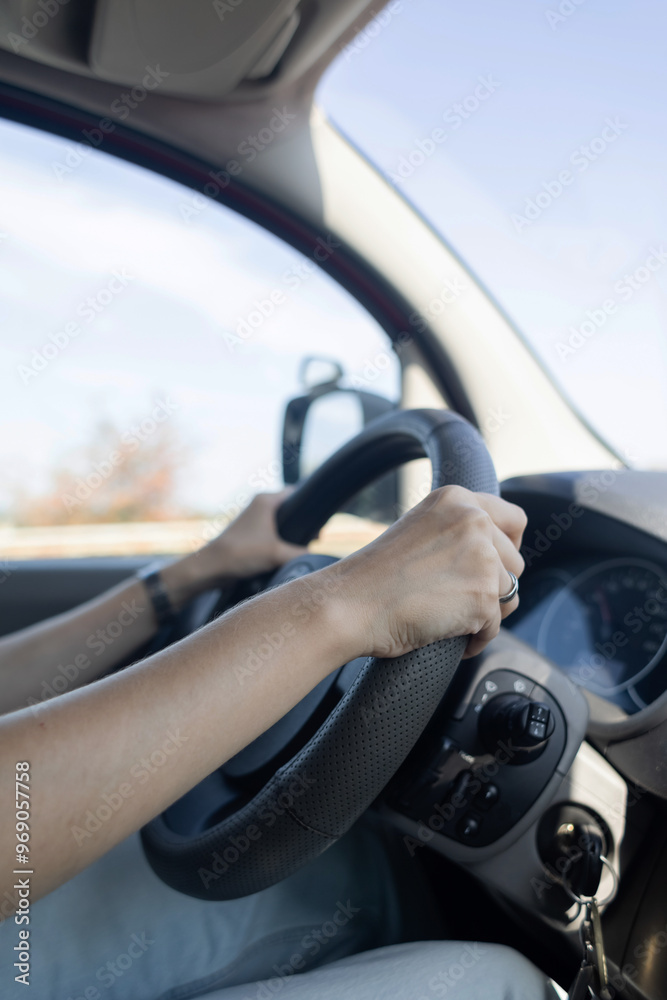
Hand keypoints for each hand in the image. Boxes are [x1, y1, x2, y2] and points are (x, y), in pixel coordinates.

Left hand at [162, 491, 306, 605]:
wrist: (212, 567)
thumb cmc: (242, 554)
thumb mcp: (277, 554)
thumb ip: (301, 554)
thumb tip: (316, 557)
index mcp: (265, 500)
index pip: (295, 493)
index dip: (310, 504)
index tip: (320, 520)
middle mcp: (258, 505)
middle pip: (289, 507)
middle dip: (302, 521)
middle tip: (315, 537)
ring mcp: (252, 518)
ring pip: (280, 521)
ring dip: (290, 532)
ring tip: (303, 546)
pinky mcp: (248, 532)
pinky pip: (271, 531)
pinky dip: (279, 539)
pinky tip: (286, 553)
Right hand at [333, 485, 526, 659]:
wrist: (350, 604)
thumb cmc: (374, 576)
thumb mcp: (419, 530)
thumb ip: (457, 532)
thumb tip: (495, 552)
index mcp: (457, 499)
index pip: (514, 519)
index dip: (508, 546)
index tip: (494, 564)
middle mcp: (474, 521)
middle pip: (516, 562)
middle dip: (494, 585)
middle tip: (458, 598)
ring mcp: (482, 557)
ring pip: (511, 595)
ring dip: (486, 612)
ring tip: (451, 617)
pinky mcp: (483, 596)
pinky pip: (495, 626)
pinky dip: (475, 639)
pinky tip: (450, 636)